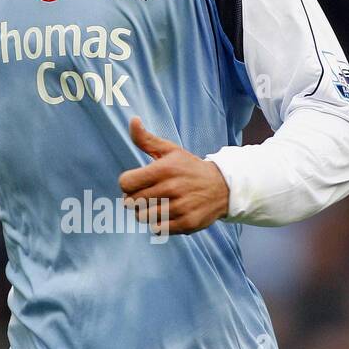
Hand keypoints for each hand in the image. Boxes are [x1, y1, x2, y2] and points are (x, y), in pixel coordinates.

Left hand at [118, 117, 229, 235]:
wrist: (222, 187)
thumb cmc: (189, 168)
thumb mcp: (170, 150)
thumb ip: (146, 139)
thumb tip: (133, 120)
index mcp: (164, 169)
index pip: (125, 183)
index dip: (128, 184)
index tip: (137, 183)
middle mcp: (171, 188)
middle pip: (132, 202)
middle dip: (136, 199)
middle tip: (149, 195)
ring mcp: (179, 207)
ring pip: (143, 217)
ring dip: (146, 212)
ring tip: (158, 205)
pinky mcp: (186, 223)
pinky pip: (157, 229)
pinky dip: (159, 224)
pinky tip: (168, 214)